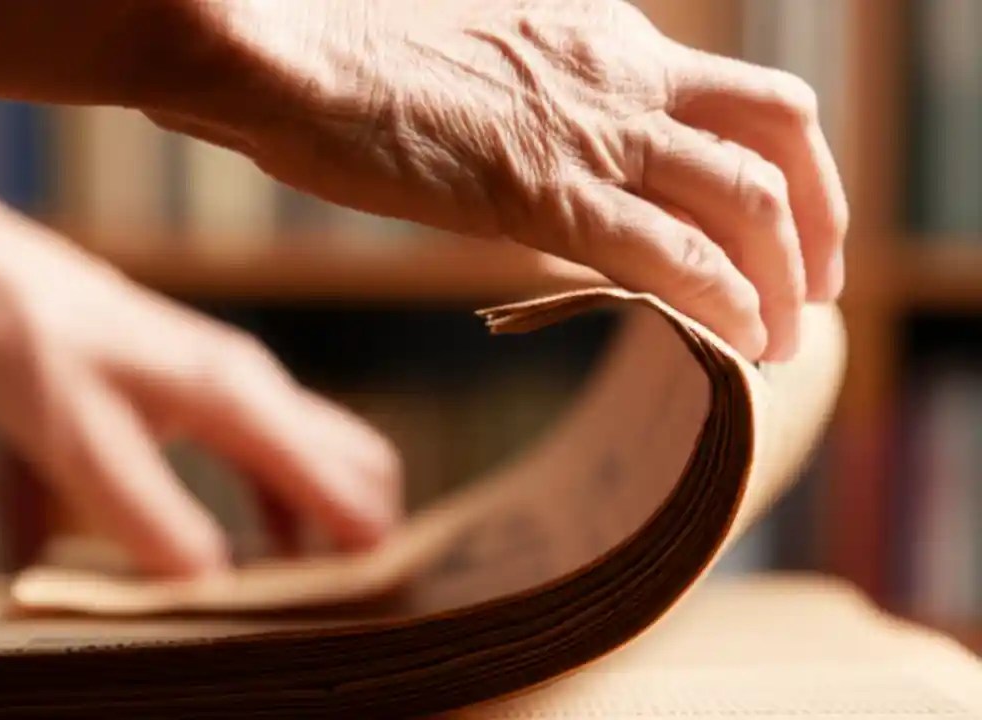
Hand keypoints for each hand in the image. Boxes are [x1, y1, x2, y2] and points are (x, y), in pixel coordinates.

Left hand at [0, 191, 401, 575]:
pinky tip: (268, 554)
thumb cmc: (38, 357)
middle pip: (359, 458)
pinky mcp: (223, 396)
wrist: (6, 285)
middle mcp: (256, 385)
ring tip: (317, 593)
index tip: (374, 601)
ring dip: (336, 519)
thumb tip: (215, 589)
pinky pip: (285, 456)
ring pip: (328, 455)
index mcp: (234, 395)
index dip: (365, 539)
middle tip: (352, 605)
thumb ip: (152, 517)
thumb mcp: (81, 450)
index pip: (337, 471)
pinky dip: (297, 506)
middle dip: (370, 529)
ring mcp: (245, 386)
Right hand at [164, 0, 848, 359]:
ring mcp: (589, 132)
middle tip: (810, 289)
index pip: (739, 96)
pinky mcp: (545, 194)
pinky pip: (673, 256)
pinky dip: (722, 304)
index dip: (785, 168)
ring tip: (781, 337)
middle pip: (777, 136)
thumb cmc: (355, 62)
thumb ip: (539, 106)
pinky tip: (736, 345)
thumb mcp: (480, 63)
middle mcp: (620, 73)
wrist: (292, 59)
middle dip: (817, 218)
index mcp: (603, 39)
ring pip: (745, 201)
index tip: (782, 229)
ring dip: (781, 277)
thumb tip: (550, 160)